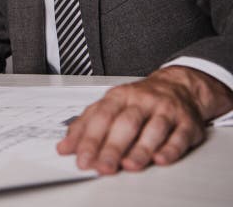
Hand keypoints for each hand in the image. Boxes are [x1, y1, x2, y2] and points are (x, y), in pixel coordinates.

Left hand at [57, 66, 232, 173]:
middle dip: (112, 147)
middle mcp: (142, 101)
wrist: (178, 86)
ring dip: (141, 149)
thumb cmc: (138, 100)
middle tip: (102, 166)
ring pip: (153, 128)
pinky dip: (171, 149)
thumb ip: (85, 126)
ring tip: (129, 166)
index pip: (101, 116)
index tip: (82, 158)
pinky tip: (160, 159)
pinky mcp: (187, 122)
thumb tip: (65, 147)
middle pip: (125, 123)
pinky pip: (180, 135)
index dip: (90, 138)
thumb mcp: (108, 106)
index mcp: (119, 96)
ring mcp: (165, 110)